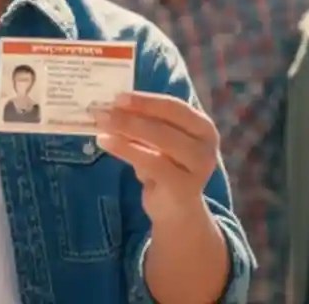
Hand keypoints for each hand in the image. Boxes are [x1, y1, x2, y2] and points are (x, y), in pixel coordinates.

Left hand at [94, 92, 220, 224]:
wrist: (177, 211)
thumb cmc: (166, 168)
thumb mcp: (158, 142)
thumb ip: (144, 123)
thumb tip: (112, 105)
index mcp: (203, 127)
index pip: (173, 106)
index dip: (146, 100)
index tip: (118, 97)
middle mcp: (206, 145)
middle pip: (166, 122)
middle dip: (132, 115)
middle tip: (103, 111)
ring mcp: (198, 167)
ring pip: (160, 140)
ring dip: (127, 130)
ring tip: (102, 125)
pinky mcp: (184, 186)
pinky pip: (152, 163)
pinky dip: (126, 150)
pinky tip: (105, 143)